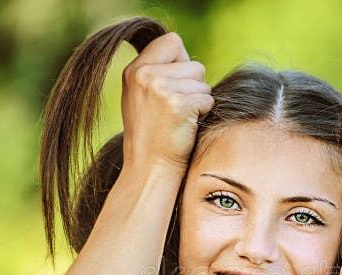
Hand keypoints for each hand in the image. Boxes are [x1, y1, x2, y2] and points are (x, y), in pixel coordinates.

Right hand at [120, 32, 213, 176]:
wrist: (149, 167)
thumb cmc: (152, 134)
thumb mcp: (142, 95)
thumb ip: (157, 71)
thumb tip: (183, 53)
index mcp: (134, 70)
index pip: (172, 41)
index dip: (183, 60)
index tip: (176, 84)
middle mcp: (145, 75)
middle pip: (195, 64)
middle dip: (194, 86)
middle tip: (176, 108)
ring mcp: (160, 88)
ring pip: (203, 83)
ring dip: (199, 101)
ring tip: (179, 119)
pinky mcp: (177, 104)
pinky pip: (207, 100)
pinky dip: (203, 114)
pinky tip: (185, 126)